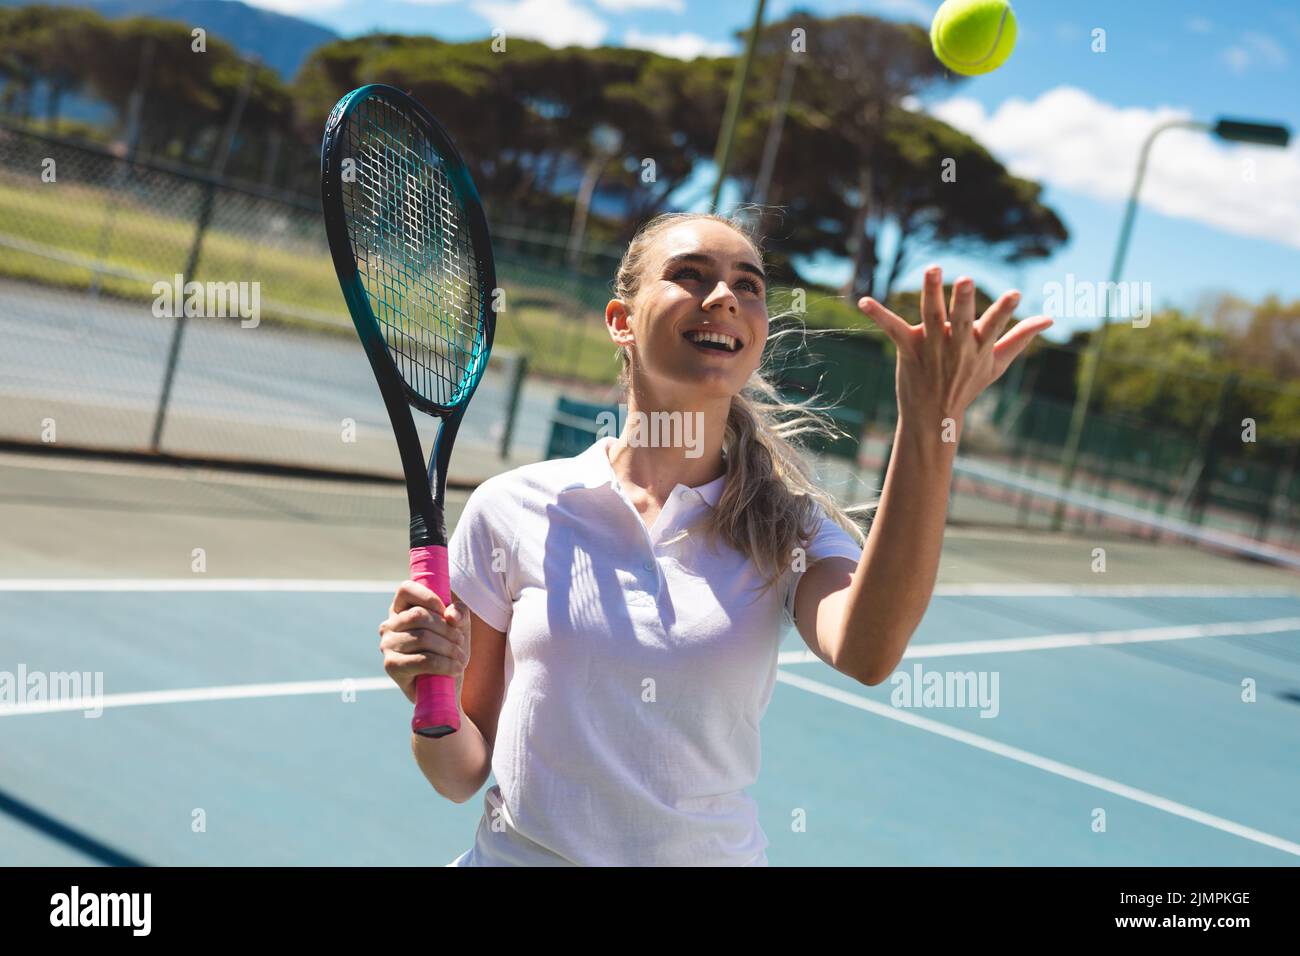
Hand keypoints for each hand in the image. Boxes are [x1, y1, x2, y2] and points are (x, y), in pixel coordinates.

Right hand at [379, 580, 469, 706]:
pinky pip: (422, 660)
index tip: (446, 612)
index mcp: (401, 610)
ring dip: (449, 649)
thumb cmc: (449, 650)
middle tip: (460, 642)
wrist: (444, 687)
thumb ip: (459, 612)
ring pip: (423, 638)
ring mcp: (387, 646)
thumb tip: (451, 615)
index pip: (405, 589)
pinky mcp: (392, 666)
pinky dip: (444, 664)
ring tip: (460, 658)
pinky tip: (455, 669)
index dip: (428, 596)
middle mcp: (389, 626)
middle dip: (447, 629)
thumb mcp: (459, 626)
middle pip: (419, 615)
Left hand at [858, 266, 1051, 430]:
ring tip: (933, 269)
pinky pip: (893, 328)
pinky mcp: (909, 349)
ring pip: (931, 317)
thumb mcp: (997, 363)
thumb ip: (1021, 338)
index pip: (996, 326)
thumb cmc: (968, 385)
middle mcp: (956, 346)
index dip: (1004, 311)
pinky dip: (878, 314)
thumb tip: (1050, 319)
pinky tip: (864, 301)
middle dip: (963, 301)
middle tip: (965, 280)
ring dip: (931, 293)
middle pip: (961, 320)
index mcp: (979, 346)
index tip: (1015, 295)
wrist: (934, 415)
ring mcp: (932, 347)